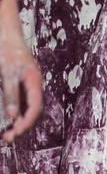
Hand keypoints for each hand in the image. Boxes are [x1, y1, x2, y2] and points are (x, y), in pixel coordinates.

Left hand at [0, 24, 40, 142]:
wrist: (5, 35)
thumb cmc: (8, 51)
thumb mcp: (8, 74)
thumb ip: (11, 95)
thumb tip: (13, 115)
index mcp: (35, 83)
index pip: (35, 109)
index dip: (26, 123)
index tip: (15, 133)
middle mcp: (33, 86)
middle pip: (32, 111)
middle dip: (22, 126)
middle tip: (8, 138)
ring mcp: (26, 85)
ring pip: (26, 108)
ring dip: (18, 121)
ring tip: (7, 132)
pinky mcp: (19, 83)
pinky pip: (20, 102)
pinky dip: (14, 112)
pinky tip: (8, 118)